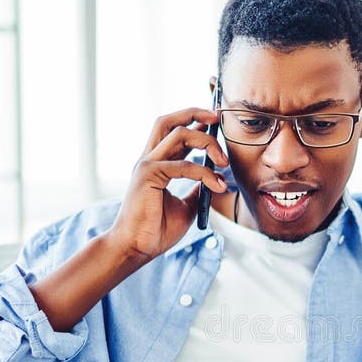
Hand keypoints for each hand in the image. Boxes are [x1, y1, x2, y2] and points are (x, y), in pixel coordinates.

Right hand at [107, 108, 228, 262]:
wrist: (137, 248)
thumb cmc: (156, 230)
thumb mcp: (186, 207)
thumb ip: (197, 191)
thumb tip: (217, 181)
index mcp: (157, 164)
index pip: (173, 131)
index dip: (194, 121)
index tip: (216, 121)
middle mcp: (150, 159)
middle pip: (169, 121)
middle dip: (195, 113)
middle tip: (218, 118)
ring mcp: (147, 164)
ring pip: (179, 134)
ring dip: (207, 143)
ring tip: (224, 162)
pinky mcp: (148, 175)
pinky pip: (182, 166)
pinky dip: (204, 173)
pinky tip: (217, 185)